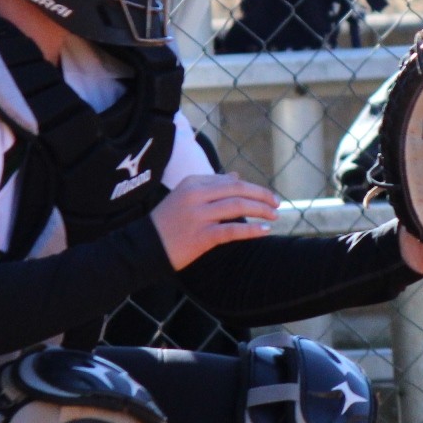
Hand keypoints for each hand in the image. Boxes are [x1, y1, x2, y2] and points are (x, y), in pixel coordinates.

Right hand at [151, 173, 278, 270]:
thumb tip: (236, 176)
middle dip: (262, 195)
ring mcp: (199, 215)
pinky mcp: (201, 236)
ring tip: (274, 216)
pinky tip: (265, 231)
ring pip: (238, 207)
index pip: (230, 181)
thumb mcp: (186, 196)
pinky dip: (252, 230)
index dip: (252, 187)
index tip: (266, 195)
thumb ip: (212, 185)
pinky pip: (233, 230)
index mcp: (192, 182)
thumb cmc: (167, 222)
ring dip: (261, 210)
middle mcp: (196, 195)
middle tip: (277, 203)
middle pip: (238, 190)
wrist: (145, 246)